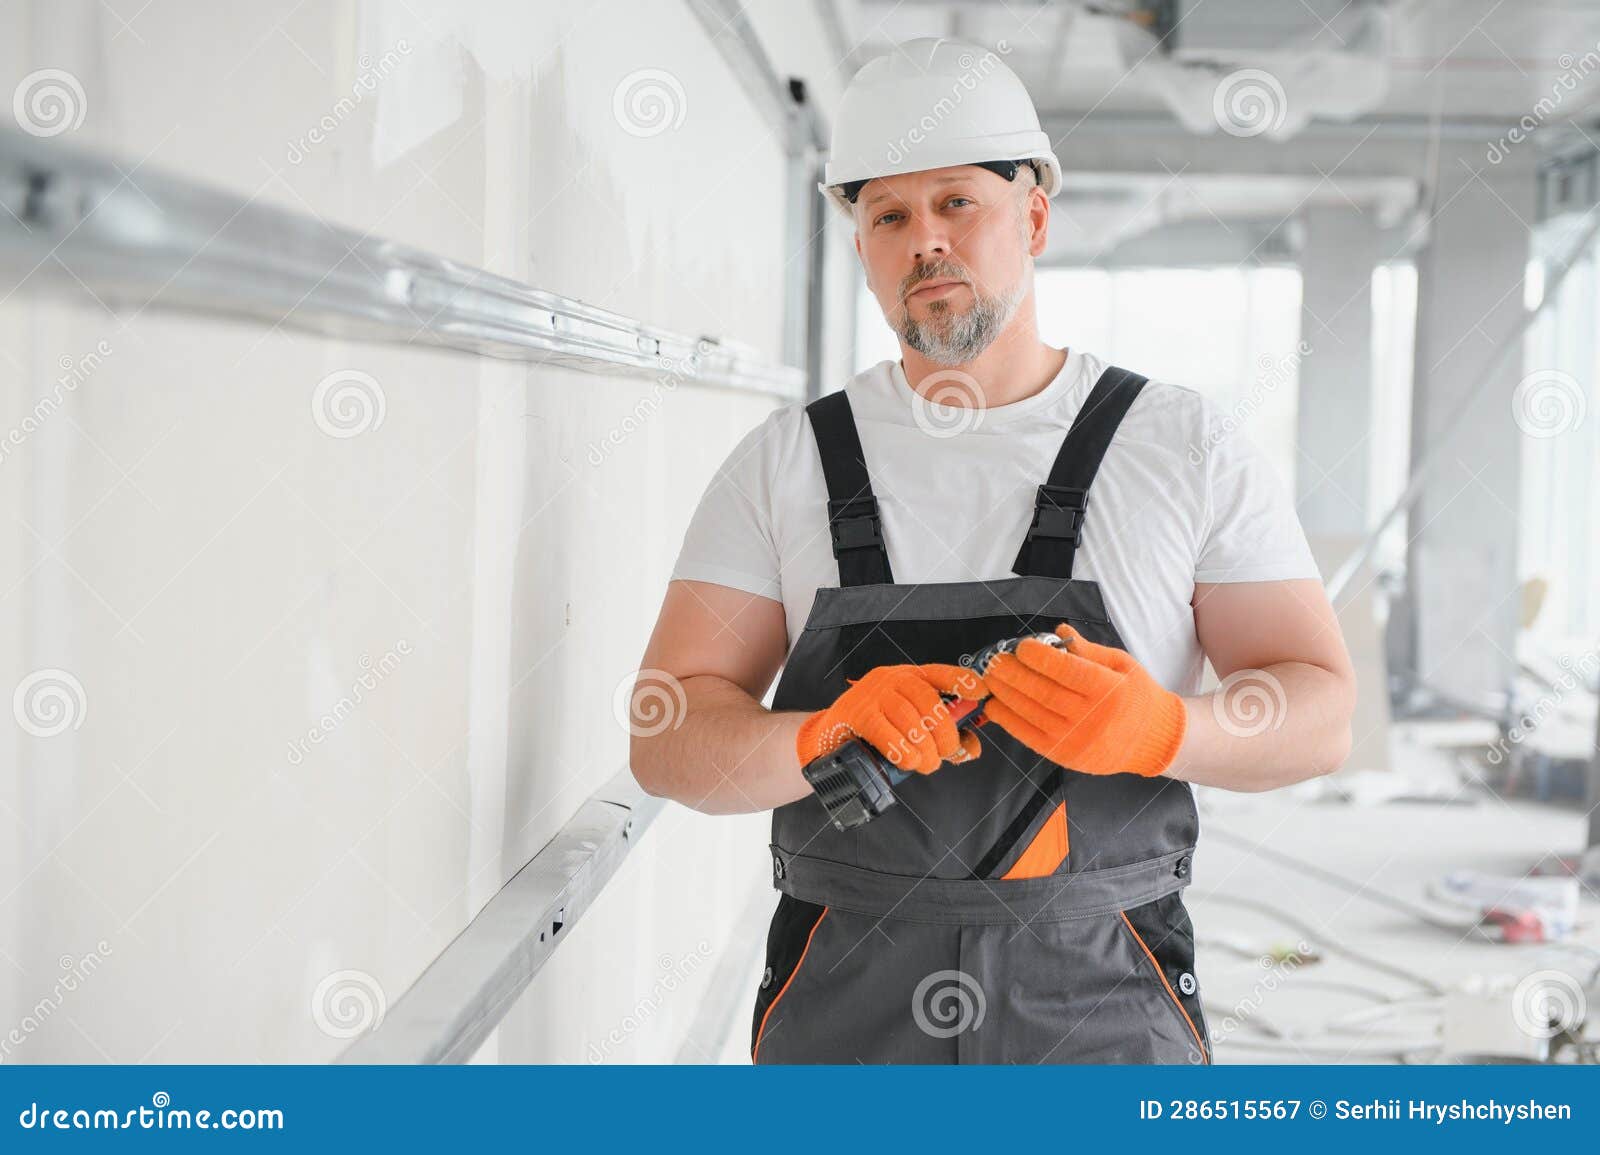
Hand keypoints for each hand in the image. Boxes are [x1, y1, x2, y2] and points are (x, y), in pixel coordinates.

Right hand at [796, 663, 986, 773]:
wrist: (830, 737)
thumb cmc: (877, 731)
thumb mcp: (911, 729)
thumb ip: (943, 737)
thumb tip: (972, 749)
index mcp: (909, 677)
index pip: (940, 673)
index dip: (962, 681)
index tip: (980, 693)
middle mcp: (892, 679)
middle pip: (929, 701)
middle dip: (945, 732)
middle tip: (947, 753)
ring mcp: (873, 693)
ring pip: (910, 719)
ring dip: (925, 748)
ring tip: (927, 764)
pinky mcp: (856, 713)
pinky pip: (885, 732)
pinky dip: (902, 751)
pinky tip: (908, 761)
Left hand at [982, 624, 1185, 777]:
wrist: (1150, 739)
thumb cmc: (1135, 696)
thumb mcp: (1122, 665)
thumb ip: (1089, 649)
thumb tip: (1059, 630)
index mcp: (1110, 690)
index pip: (1069, 672)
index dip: (1041, 658)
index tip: (1022, 646)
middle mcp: (1092, 718)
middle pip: (1044, 693)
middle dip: (1013, 674)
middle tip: (995, 660)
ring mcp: (1077, 740)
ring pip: (1032, 714)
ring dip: (1005, 694)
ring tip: (989, 677)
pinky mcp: (1064, 756)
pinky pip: (1029, 737)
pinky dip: (1008, 720)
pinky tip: (995, 704)